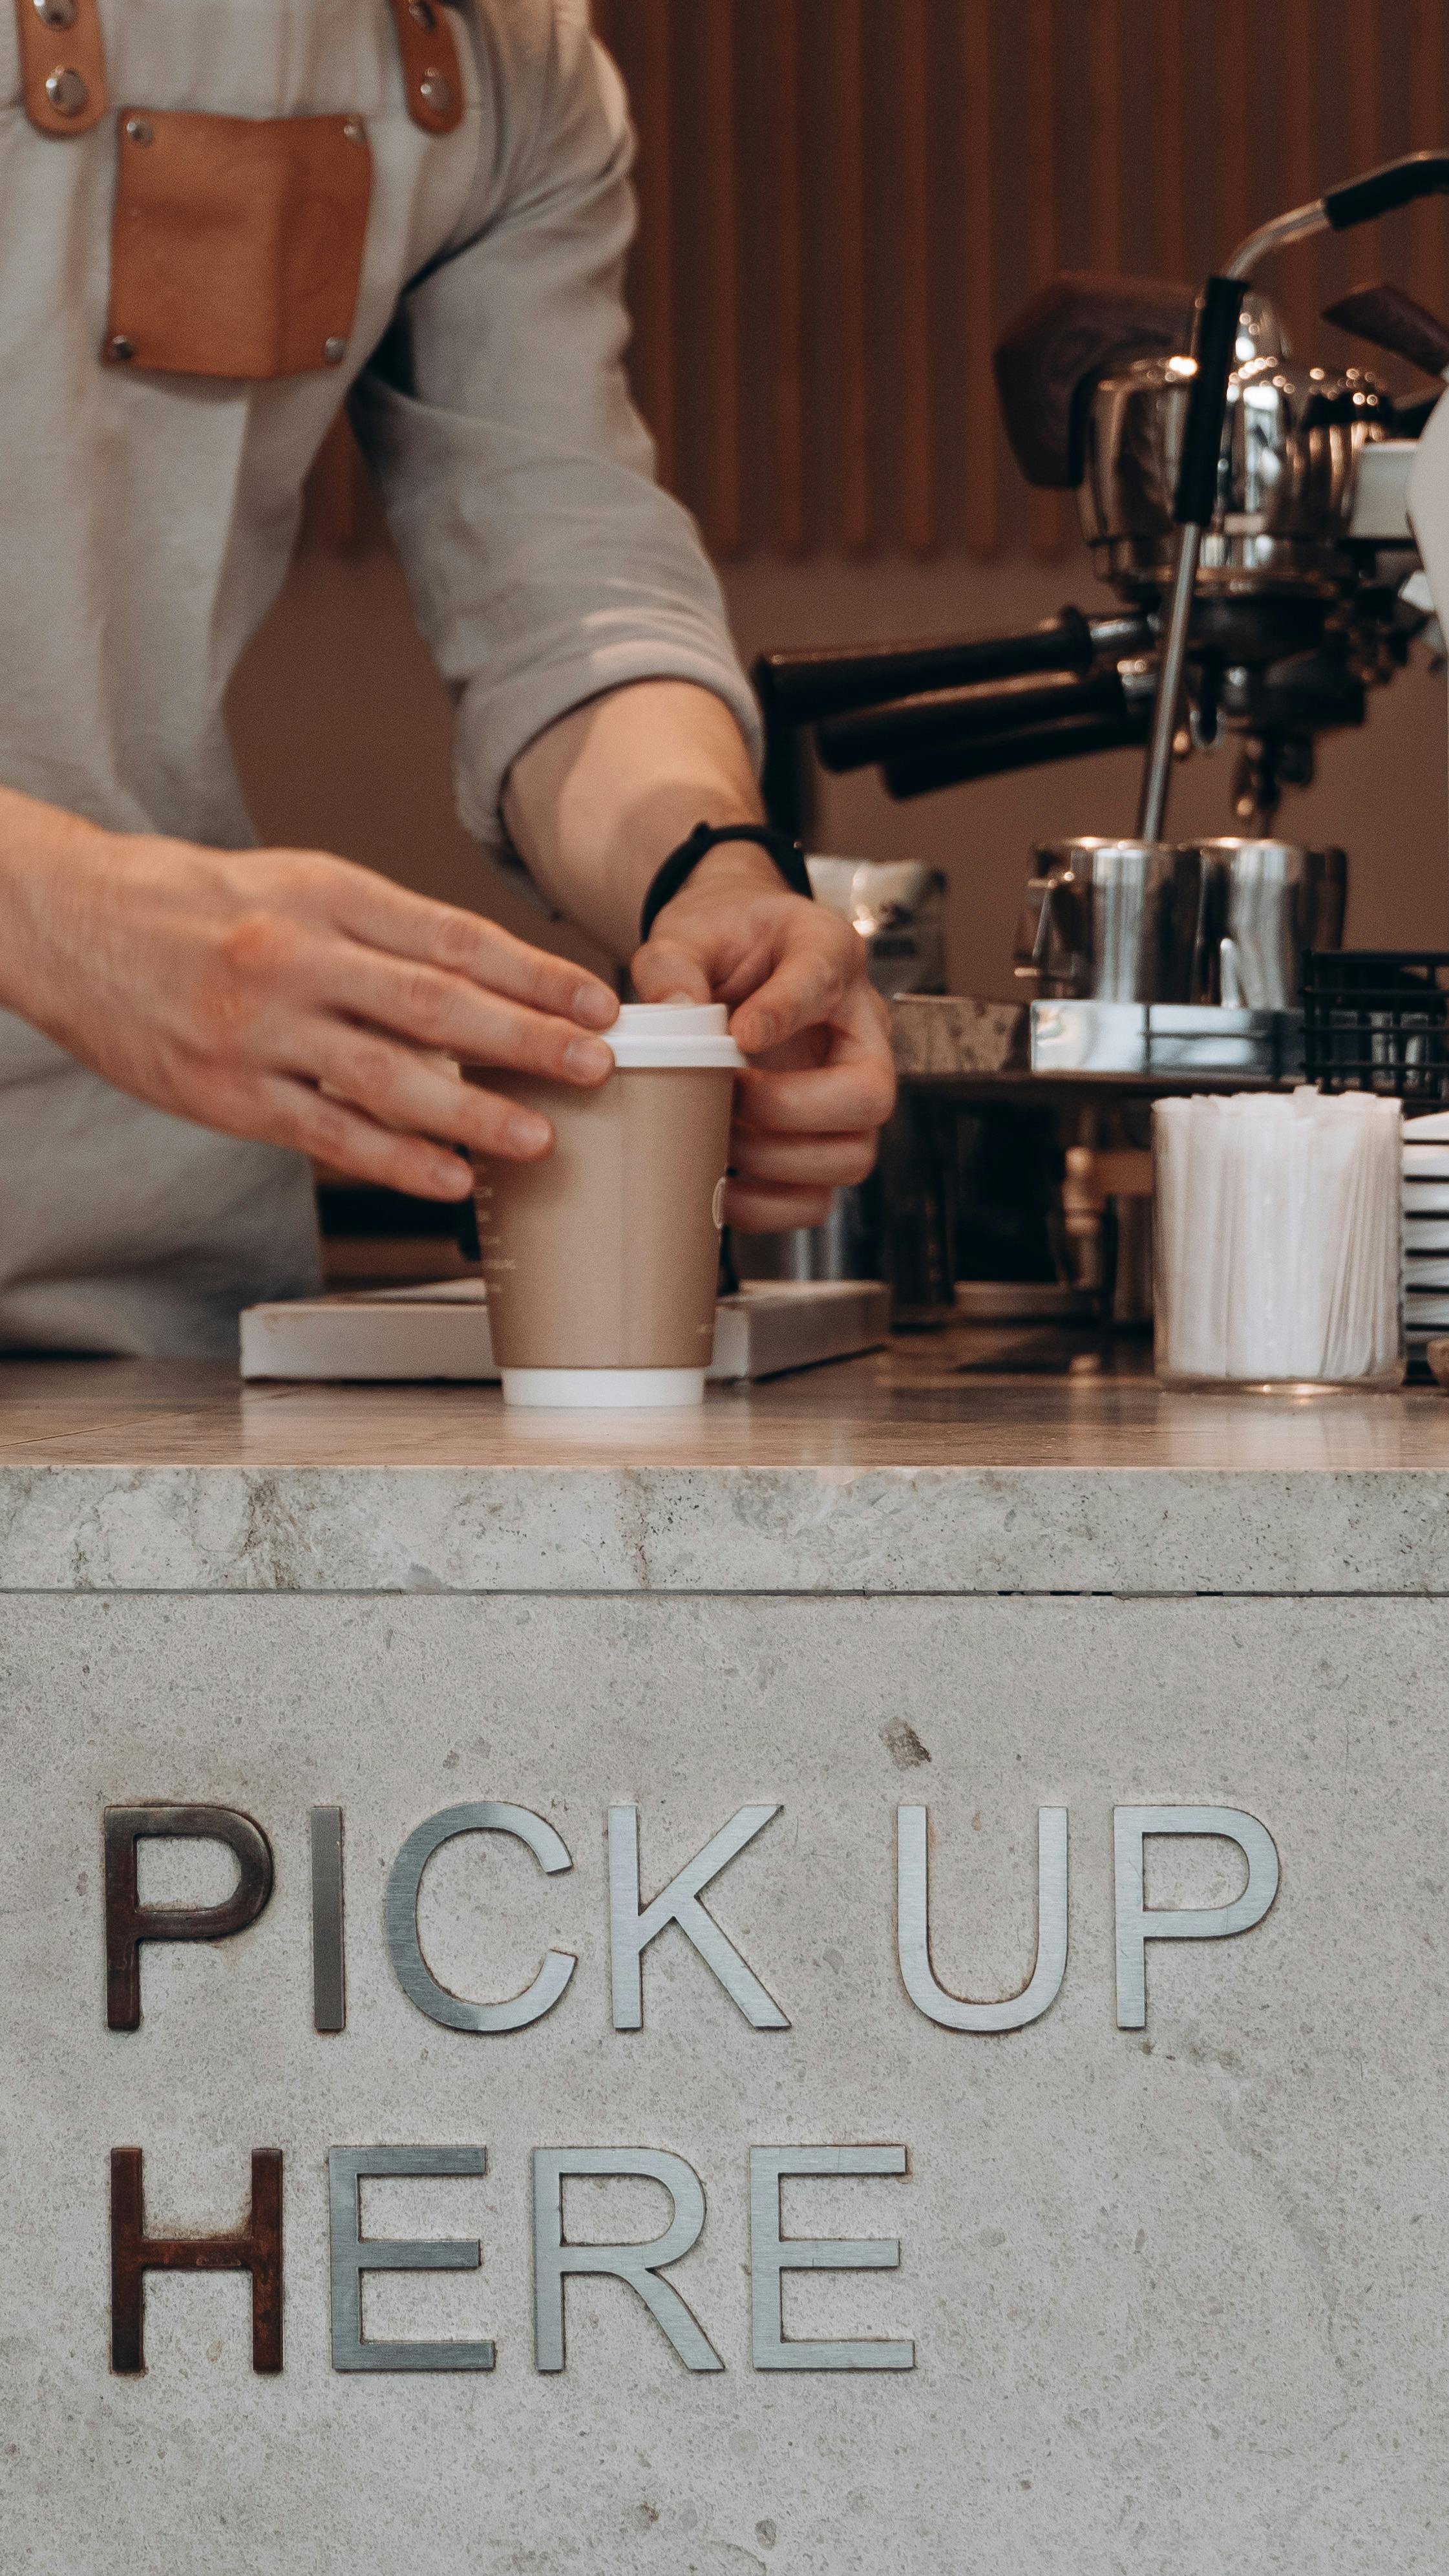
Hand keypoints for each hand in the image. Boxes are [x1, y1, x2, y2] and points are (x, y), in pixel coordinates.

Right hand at [0, 793, 618, 1199]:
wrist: (75, 924)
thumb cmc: (203, 907)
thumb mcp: (299, 886)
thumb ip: (387, 934)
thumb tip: (491, 986)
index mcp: (326, 894)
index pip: (453, 937)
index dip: (533, 973)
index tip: (595, 1001)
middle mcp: (296, 957)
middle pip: (433, 1004)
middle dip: (525, 1038)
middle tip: (595, 1065)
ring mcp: (260, 1030)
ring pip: (384, 1077)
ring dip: (471, 1111)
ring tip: (538, 1138)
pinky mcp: (228, 1094)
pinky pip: (325, 1134)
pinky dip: (393, 1161)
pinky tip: (449, 1179)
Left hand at [631, 847, 895, 1229]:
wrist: (729, 958)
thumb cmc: (722, 943)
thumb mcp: (691, 932)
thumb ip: (673, 965)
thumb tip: (674, 1011)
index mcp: (829, 955)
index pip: (825, 980)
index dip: (787, 1012)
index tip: (740, 1034)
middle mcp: (859, 1031)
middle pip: (872, 1094)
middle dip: (793, 1110)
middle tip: (728, 1098)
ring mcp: (848, 1094)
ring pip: (853, 1156)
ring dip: (777, 1162)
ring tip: (718, 1137)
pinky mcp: (821, 1142)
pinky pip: (816, 1200)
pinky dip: (766, 1206)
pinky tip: (718, 1183)